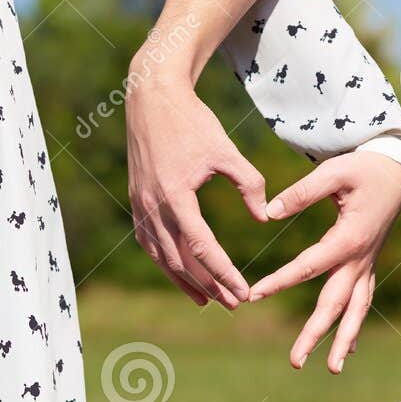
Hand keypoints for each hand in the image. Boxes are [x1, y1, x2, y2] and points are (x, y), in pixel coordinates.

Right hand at [125, 70, 266, 308]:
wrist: (152, 97)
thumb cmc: (192, 121)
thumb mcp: (226, 151)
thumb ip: (249, 184)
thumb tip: (264, 217)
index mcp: (176, 196)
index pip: (202, 248)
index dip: (223, 274)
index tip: (243, 293)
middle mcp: (153, 206)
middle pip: (181, 261)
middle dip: (208, 286)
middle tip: (233, 304)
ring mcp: (141, 205)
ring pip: (161, 256)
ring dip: (184, 281)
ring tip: (206, 300)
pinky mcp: (137, 200)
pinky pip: (149, 241)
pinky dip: (165, 261)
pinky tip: (178, 271)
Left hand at [249, 151, 400, 371]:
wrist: (397, 169)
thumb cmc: (363, 167)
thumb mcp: (333, 173)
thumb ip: (301, 193)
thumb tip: (268, 213)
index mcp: (349, 239)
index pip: (308, 267)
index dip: (279, 282)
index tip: (253, 296)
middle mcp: (360, 259)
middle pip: (335, 304)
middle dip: (316, 335)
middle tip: (295, 362)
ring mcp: (367, 265)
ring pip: (355, 311)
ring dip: (343, 341)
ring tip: (331, 369)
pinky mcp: (368, 265)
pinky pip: (362, 301)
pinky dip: (354, 326)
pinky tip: (346, 349)